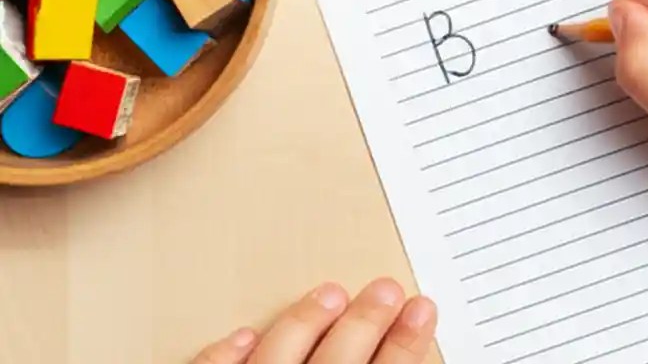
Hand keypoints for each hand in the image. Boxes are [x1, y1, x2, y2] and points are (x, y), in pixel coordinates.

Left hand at [192, 279, 435, 363]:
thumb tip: (404, 354)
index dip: (406, 341)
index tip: (421, 311)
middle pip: (339, 358)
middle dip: (366, 320)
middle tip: (385, 290)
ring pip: (278, 355)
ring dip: (304, 322)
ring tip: (327, 293)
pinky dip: (225, 357)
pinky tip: (241, 336)